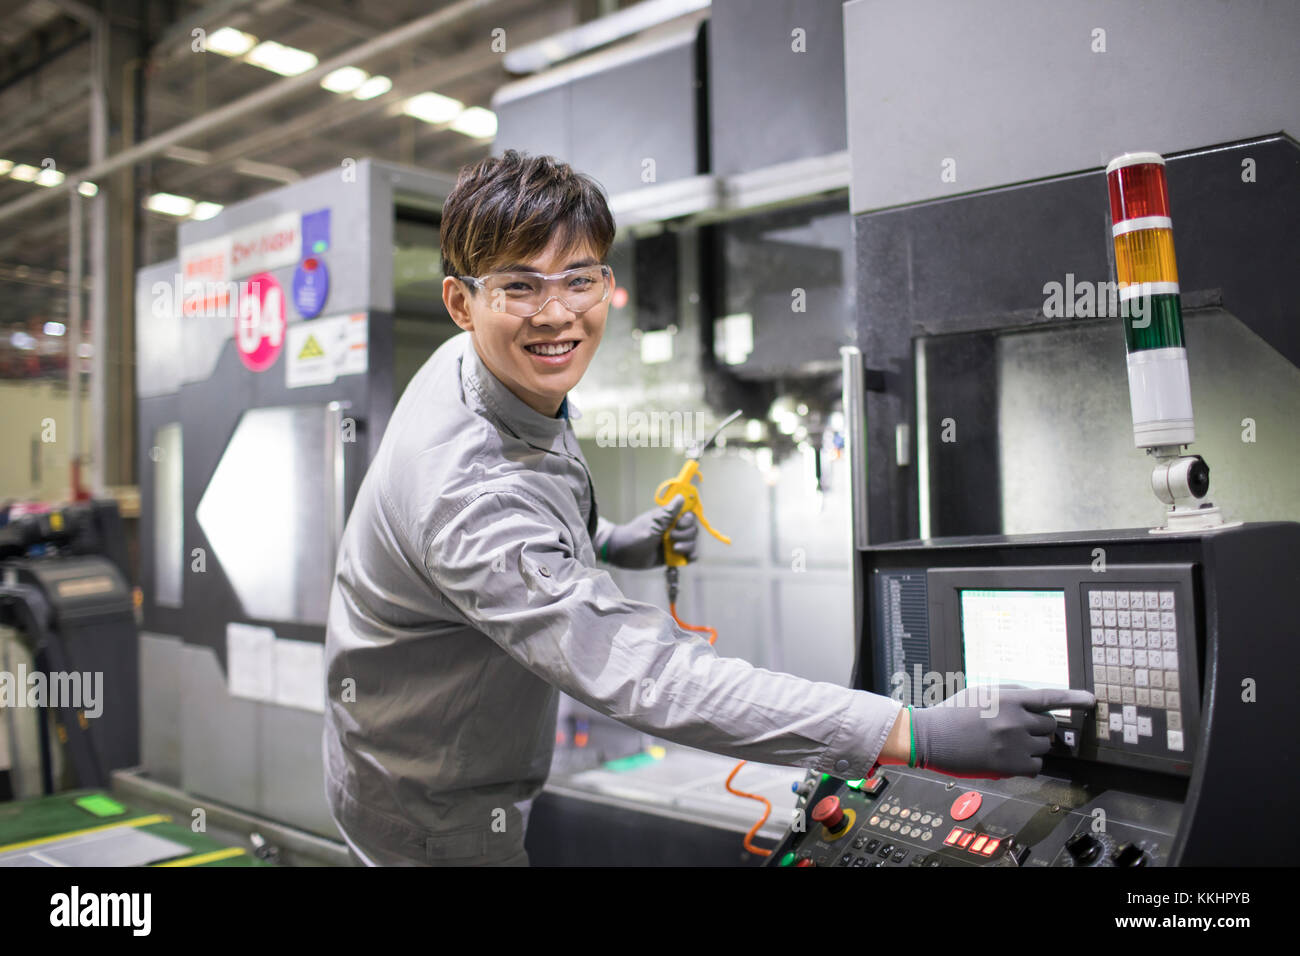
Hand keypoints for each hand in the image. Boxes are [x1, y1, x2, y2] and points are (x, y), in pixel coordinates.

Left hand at [601, 495, 697, 568]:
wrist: (623, 553)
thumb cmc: (635, 534)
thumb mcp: (653, 524)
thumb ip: (669, 513)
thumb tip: (681, 497)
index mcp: (669, 517)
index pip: (689, 515)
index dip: (688, 521)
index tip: (678, 524)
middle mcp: (674, 528)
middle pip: (692, 530)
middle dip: (685, 535)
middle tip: (670, 537)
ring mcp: (674, 542)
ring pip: (692, 542)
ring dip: (687, 546)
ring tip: (674, 549)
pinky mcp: (673, 555)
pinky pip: (689, 555)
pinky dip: (690, 556)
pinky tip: (686, 558)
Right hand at [910, 686, 1095, 778]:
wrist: (930, 736)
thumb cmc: (952, 713)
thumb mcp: (981, 693)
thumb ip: (1011, 694)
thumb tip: (1036, 701)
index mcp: (1008, 699)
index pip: (1050, 697)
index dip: (1074, 698)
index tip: (1091, 700)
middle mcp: (1015, 720)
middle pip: (1049, 726)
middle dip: (1039, 728)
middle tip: (1017, 731)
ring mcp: (1014, 744)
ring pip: (1043, 747)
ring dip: (1031, 747)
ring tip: (1005, 745)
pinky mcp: (1010, 765)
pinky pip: (1036, 767)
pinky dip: (1027, 765)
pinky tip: (1007, 759)